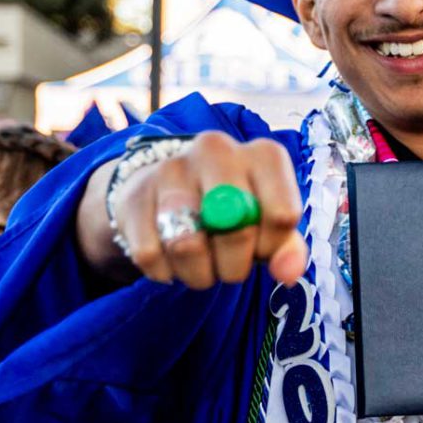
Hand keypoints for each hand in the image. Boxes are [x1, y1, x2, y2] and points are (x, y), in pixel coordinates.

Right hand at [109, 132, 306, 289]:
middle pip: (236, 229)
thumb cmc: (232, 210)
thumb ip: (287, 248)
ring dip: (199, 273)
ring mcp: (171, 167)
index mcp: (262, 154)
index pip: (282, 216)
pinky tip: (170, 256)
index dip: (272, 247)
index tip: (262, 245)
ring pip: (188, 244)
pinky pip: (151, 256)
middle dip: (235, 265)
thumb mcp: (266, 224)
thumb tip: (289, 272)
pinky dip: (165, 271)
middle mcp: (217, 149)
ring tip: (201, 263)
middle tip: (229, 262)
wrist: (167, 191)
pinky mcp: (133, 195)